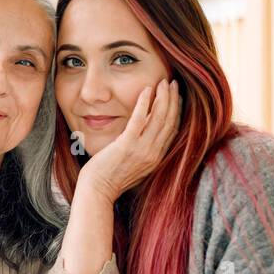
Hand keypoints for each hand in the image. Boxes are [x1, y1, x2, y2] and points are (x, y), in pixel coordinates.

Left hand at [78, 77, 181, 200]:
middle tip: (173, 83)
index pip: (172, 130)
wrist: (97, 192)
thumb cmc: (109, 179)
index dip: (176, 111)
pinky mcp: (127, 145)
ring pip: (159, 118)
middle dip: (173, 100)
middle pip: (170, 121)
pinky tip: (146, 90)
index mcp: (156, 159)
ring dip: (163, 97)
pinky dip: (145, 103)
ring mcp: (141, 150)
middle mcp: (153, 154)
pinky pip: (139, 119)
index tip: (177, 96)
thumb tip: (143, 136)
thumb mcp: (134, 166)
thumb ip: (143, 152)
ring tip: (163, 82)